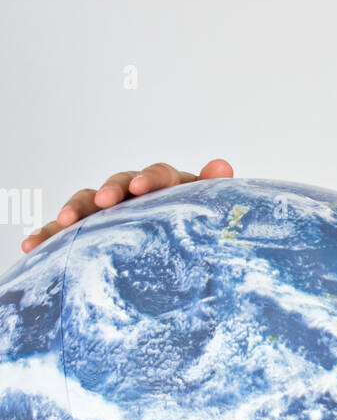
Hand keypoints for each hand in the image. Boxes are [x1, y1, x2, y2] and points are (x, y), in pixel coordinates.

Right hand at [20, 158, 233, 252]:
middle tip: (104, 202)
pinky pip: (67, 230)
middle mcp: (137, 195)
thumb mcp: (211, 214)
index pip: (159, 175)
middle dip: (110, 191)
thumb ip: (213, 193)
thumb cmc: (202, 231)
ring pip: (88, 202)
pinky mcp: (91, 230)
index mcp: (169, 188)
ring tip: (63, 223)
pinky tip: (31, 244)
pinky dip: (48, 234)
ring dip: (74, 209)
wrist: (190, 253)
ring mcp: (111, 212)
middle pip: (119, 184)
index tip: (140, 188)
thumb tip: (221, 166)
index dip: (150, 179)